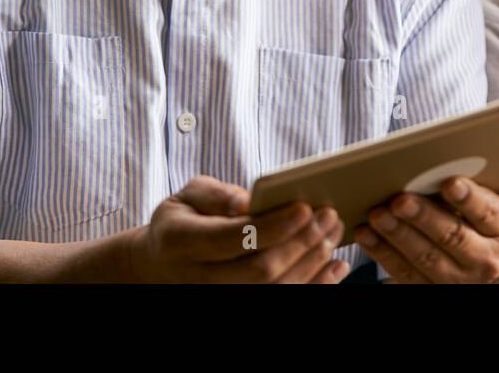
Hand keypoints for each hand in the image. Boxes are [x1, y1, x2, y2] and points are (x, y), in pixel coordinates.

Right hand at [129, 175, 348, 282]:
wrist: (163, 263)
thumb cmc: (183, 220)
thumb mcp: (188, 195)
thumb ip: (218, 195)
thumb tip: (250, 202)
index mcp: (180, 242)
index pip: (233, 239)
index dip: (272, 226)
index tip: (304, 207)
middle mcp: (198, 279)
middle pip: (260, 270)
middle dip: (301, 242)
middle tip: (329, 215)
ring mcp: (219, 297)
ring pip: (275, 290)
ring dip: (313, 263)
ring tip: (335, 232)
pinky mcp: (240, 304)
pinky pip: (283, 300)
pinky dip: (315, 285)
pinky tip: (336, 266)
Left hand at [354, 177, 498, 282]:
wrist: (482, 263)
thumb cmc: (480, 219)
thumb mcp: (488, 202)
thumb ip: (471, 186)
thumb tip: (436, 160)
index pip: (488, 212)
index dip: (469, 198)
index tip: (450, 182)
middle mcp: (487, 259)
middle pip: (453, 236)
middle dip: (424, 217)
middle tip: (400, 200)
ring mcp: (459, 279)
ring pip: (426, 258)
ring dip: (398, 236)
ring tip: (378, 215)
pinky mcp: (433, 290)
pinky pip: (405, 273)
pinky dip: (383, 252)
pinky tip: (367, 234)